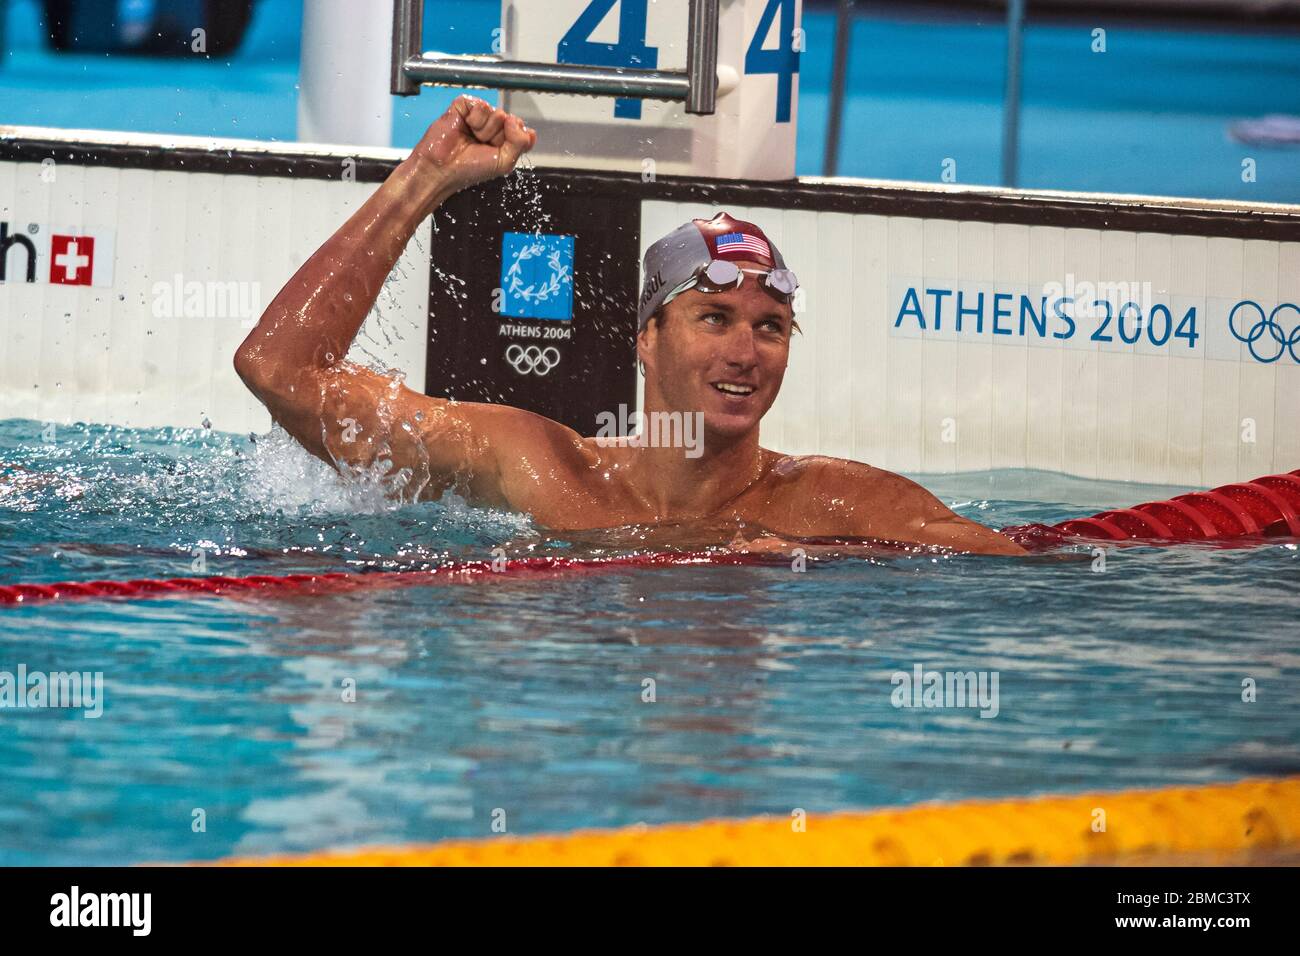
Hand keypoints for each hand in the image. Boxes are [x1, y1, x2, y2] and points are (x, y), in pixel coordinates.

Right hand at [410, 94, 537, 194]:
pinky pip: (480, 104)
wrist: (442, 168)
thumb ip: (520, 142)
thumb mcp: (504, 162)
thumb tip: (514, 119)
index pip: (523, 130)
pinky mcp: (464, 106)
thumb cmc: (469, 169)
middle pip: (510, 120)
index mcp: (504, 140)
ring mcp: (479, 115)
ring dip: (484, 129)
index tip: (500, 150)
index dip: (514, 139)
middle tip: (481, 145)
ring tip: (472, 137)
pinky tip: (465, 126)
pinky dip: (474, 118)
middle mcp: (494, 126)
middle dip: (497, 136)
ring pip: (496, 111)